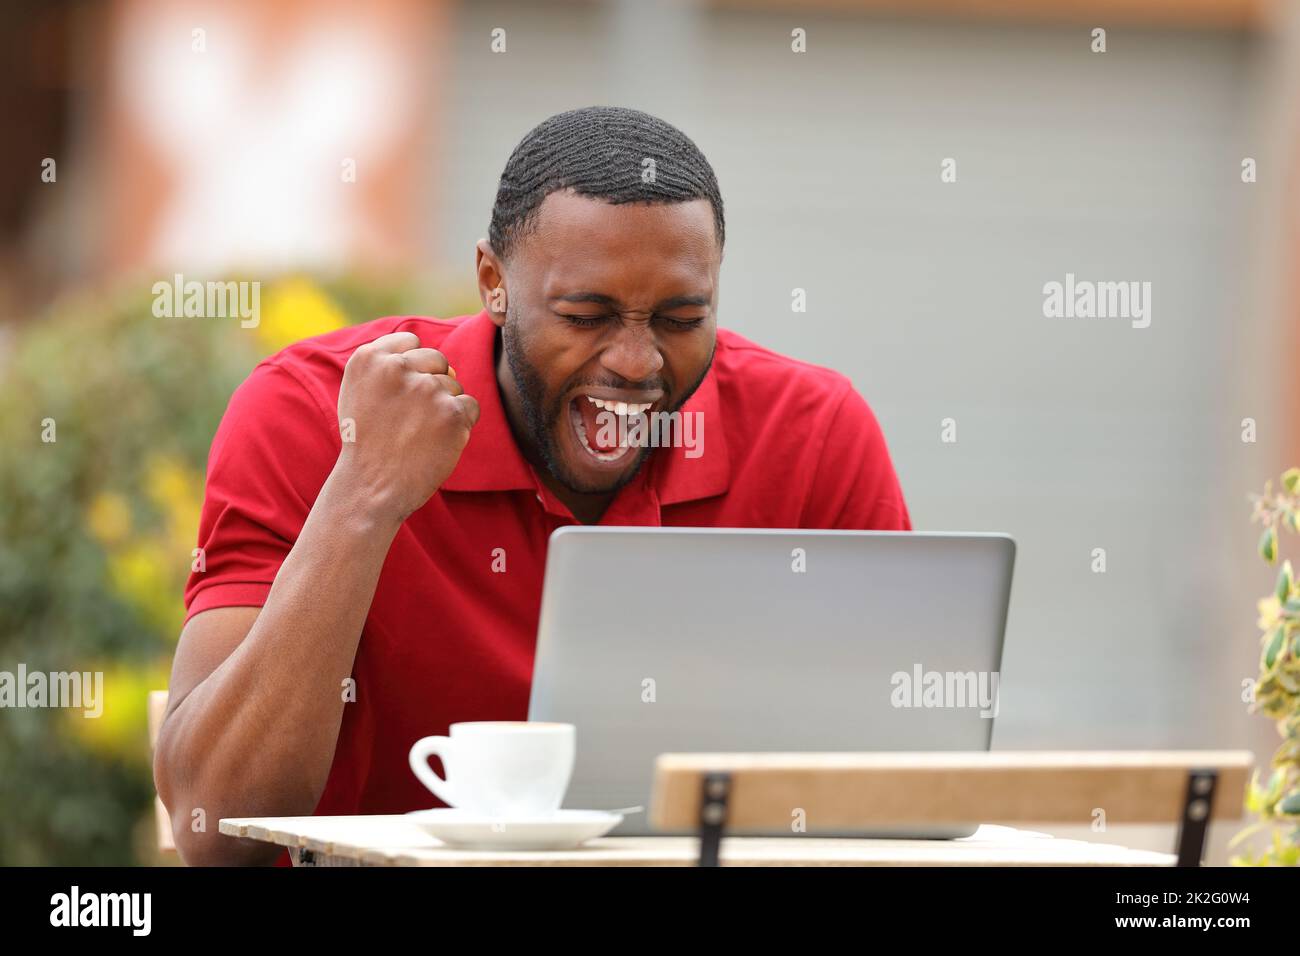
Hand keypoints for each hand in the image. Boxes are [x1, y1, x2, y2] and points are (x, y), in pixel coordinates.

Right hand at [334, 331, 479, 522]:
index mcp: (369, 358)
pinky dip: (460, 425)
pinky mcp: (452, 413)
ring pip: (454, 385)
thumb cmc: (367, 441)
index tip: (399, 394)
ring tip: (419, 434)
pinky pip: (470, 407)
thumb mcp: (360, 391)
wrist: (371, 487)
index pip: (410, 342)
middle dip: (431, 384)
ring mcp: (427, 389)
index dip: (411, 368)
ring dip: (444, 407)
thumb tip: (444, 364)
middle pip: (438, 360)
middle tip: (410, 419)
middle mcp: (397, 368)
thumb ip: (389, 364)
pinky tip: (436, 442)